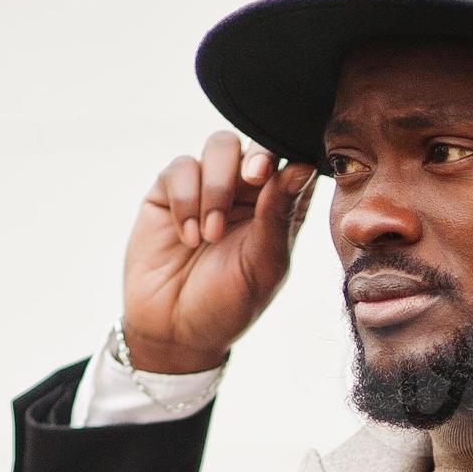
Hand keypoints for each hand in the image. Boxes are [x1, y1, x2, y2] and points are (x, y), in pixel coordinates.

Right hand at [120, 130, 317, 375]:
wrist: (174, 330)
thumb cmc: (228, 304)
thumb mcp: (263, 266)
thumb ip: (279, 215)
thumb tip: (302, 166)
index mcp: (279, 207)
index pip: (293, 162)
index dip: (290, 155)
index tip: (283, 174)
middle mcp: (247, 192)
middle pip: (256, 141)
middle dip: (256, 156)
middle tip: (254, 178)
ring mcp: (208, 187)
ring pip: (220, 146)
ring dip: (217, 187)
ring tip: (212, 235)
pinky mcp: (170, 191)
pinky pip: (180, 168)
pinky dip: (186, 200)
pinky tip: (189, 238)